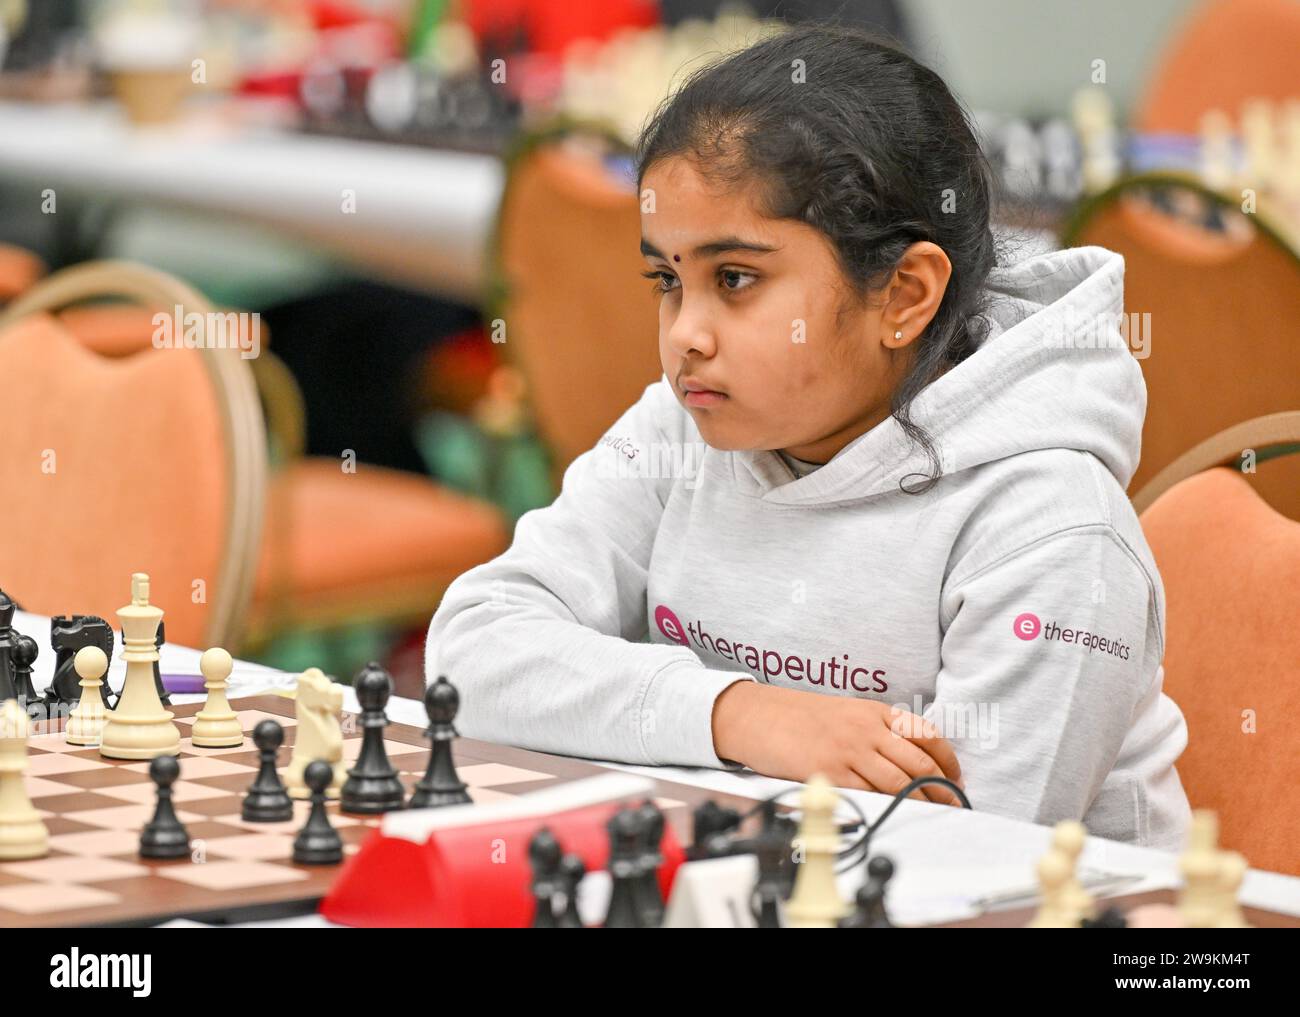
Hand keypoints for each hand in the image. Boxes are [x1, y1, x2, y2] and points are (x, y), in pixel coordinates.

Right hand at [711, 681, 965, 806]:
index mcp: (874, 711)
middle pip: (920, 761)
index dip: (948, 759)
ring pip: (901, 781)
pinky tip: (899, 813)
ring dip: (923, 801)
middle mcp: (867, 728)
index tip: (956, 777)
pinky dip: (889, 804)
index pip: (926, 734)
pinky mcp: (832, 771)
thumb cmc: (799, 718)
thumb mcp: (846, 713)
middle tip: (954, 803)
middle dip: (943, 787)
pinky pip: (870, 792)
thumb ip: (876, 730)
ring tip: (934, 814)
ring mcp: (850, 750)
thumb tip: (910, 759)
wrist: (759, 716)